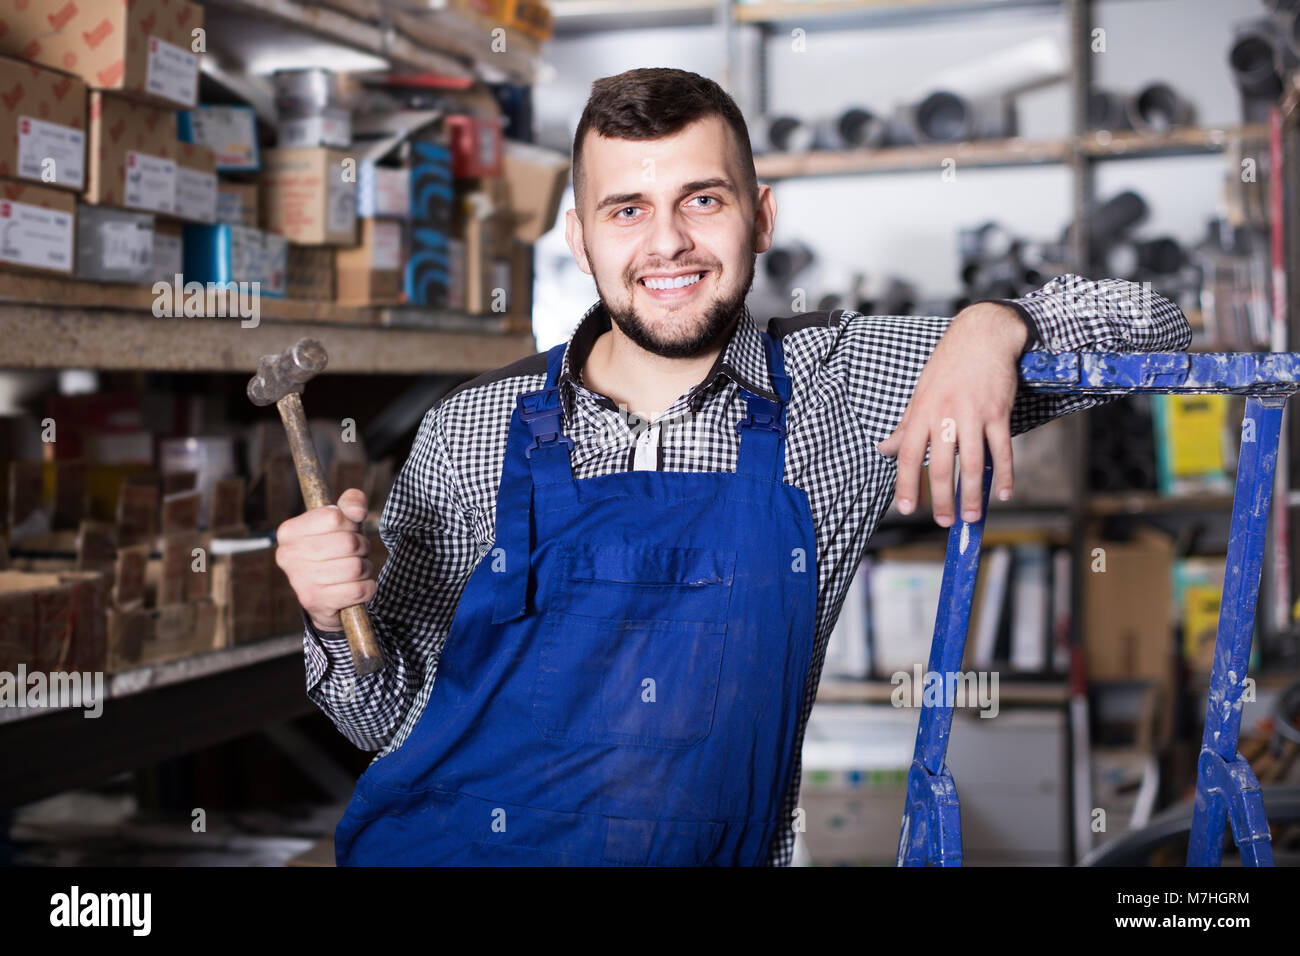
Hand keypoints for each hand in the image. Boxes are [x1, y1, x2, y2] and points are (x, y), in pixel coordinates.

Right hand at [275, 488, 375, 631]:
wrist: (325, 598)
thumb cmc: (336, 550)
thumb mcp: (343, 523)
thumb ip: (351, 503)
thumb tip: (357, 511)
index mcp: (289, 531)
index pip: (335, 517)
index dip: (352, 524)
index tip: (348, 532)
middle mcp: (287, 555)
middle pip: (348, 542)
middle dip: (362, 547)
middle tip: (356, 553)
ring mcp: (299, 580)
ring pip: (355, 567)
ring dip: (365, 569)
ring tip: (355, 570)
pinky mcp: (314, 602)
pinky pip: (358, 590)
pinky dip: (367, 588)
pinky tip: (356, 587)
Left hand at [874, 304, 1026, 526]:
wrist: (982, 336)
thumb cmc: (949, 365)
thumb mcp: (920, 393)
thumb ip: (905, 425)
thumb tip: (884, 448)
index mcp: (921, 412)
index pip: (907, 455)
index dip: (905, 484)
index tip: (906, 508)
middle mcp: (944, 416)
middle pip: (939, 466)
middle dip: (941, 499)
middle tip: (945, 521)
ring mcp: (972, 415)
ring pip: (971, 463)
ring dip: (972, 494)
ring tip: (972, 515)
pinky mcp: (998, 413)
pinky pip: (1001, 450)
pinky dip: (1004, 474)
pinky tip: (1004, 493)